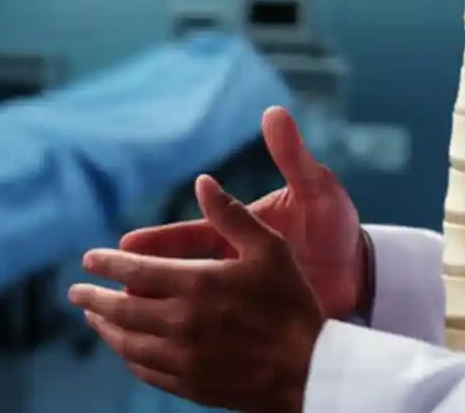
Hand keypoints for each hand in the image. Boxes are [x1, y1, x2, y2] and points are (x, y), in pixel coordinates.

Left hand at [70, 175, 325, 412]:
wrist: (311, 369)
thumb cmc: (292, 303)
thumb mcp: (269, 248)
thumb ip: (231, 215)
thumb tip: (202, 182)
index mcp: (197, 285)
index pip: (134, 272)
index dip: (107, 264)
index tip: (88, 259)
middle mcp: (181, 323)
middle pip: (120, 310)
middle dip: (93, 298)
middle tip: (76, 292)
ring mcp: (183, 359)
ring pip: (128, 343)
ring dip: (105, 329)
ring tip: (94, 318)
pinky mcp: (190, 386)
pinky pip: (146, 371)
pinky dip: (129, 357)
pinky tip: (126, 349)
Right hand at [121, 106, 365, 318]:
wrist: (362, 273)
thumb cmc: (337, 227)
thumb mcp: (317, 189)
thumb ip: (291, 155)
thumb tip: (273, 113)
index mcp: (237, 232)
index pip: (186, 238)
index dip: (155, 243)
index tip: (124, 247)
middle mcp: (229, 264)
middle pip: (175, 275)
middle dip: (138, 282)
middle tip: (102, 290)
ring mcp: (237, 295)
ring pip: (185, 307)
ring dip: (153, 314)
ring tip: (115, 324)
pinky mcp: (248, 323)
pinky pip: (208, 333)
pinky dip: (182, 340)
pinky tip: (154, 350)